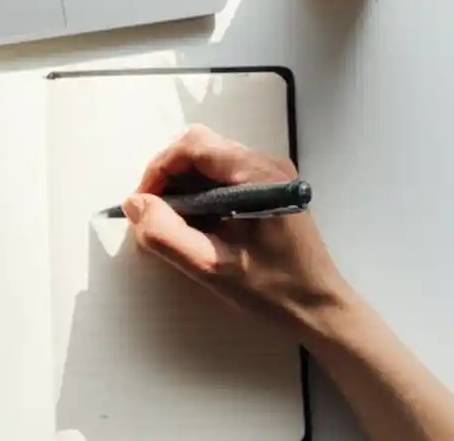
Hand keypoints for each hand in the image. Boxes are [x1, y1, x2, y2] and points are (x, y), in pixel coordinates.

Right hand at [122, 124, 352, 333]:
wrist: (319, 308)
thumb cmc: (272, 289)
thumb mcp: (211, 266)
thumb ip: (166, 234)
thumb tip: (134, 204)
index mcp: (256, 173)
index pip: (193, 146)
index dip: (158, 170)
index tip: (142, 205)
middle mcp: (266, 163)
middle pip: (200, 149)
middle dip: (168, 178)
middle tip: (154, 216)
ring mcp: (270, 174)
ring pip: (209, 162)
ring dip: (183, 188)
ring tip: (175, 226)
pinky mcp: (269, 188)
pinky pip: (223, 178)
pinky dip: (201, 196)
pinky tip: (199, 227)